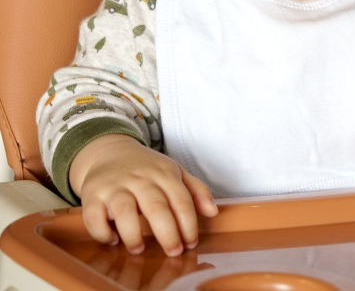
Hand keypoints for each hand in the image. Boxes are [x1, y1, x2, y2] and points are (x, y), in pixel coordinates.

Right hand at [70, 134, 217, 255]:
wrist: (109, 151)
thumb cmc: (146, 168)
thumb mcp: (175, 172)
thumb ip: (196, 190)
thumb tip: (212, 212)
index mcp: (164, 174)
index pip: (181, 201)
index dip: (188, 225)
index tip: (191, 243)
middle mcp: (140, 179)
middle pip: (156, 207)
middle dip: (168, 234)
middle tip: (174, 252)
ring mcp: (115, 186)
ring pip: (124, 211)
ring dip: (133, 235)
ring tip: (139, 250)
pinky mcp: (92, 194)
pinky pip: (95, 216)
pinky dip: (103, 232)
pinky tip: (112, 240)